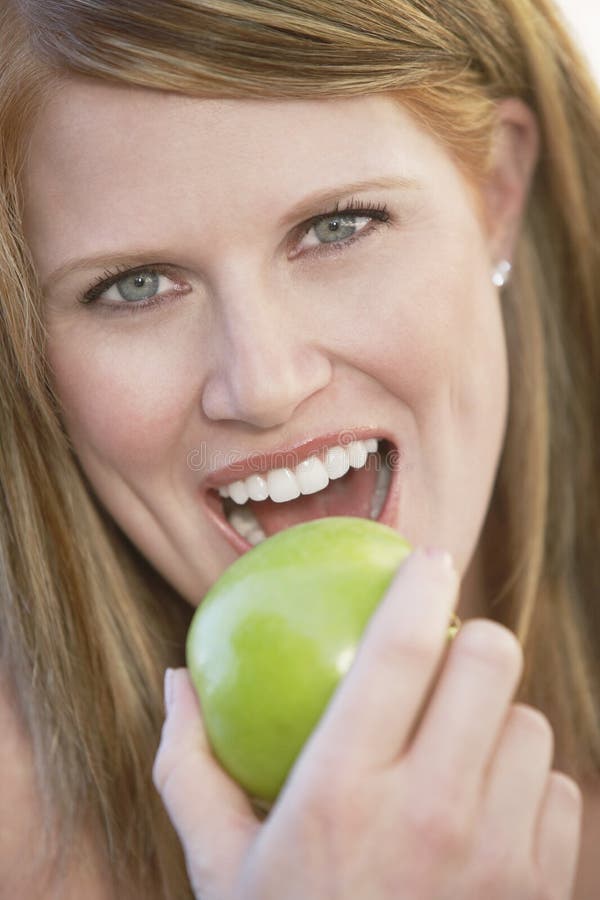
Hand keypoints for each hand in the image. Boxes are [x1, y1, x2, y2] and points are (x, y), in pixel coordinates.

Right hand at [153, 549, 582, 898]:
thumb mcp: (217, 866)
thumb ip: (190, 765)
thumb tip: (175, 680)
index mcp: (341, 794)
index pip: (399, 649)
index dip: (421, 583)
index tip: (427, 557)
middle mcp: (431, 817)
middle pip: (492, 661)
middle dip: (473, 641)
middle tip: (448, 655)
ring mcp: (499, 860)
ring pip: (530, 725)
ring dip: (496, 720)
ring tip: (458, 746)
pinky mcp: (544, 892)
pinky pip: (559, 792)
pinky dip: (528, 786)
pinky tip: (488, 811)